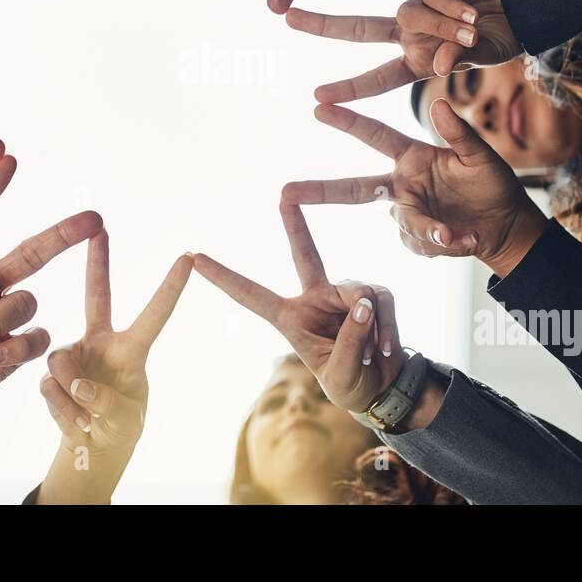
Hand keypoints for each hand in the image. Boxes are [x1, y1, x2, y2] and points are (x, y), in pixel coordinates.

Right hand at [41, 235, 191, 454]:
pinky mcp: (50, 372)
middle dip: (98, 262)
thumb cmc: (120, 427)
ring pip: (62, 362)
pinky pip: (49, 386)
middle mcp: (101, 341)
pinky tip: (73, 419)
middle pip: (97, 295)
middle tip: (100, 228)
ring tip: (87, 418)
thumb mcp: (125, 419)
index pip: (155, 313)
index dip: (171, 286)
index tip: (188, 257)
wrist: (90, 447)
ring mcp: (73, 353)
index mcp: (132, 348)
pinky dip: (62, 410)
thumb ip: (104, 401)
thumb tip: (75, 382)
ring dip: (73, 396)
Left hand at [193, 202, 402, 413]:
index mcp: (289, 318)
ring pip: (361, 292)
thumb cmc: (350, 385)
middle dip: (295, 223)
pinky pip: (382, 300)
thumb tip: (365, 302)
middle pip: (304, 253)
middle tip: (284, 193)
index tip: (193, 257)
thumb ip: (351, 340)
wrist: (381, 388)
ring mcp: (343, 293)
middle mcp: (314, 298)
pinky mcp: (372, 294)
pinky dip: (388, 328)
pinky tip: (388, 350)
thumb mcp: (341, 374)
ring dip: (371, 327)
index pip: (251, 294)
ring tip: (374, 355)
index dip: (223, 276)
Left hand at [284, 0, 519, 102]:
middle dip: (323, 25)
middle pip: (359, 30)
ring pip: (410, 15)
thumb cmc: (500, 39)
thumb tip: (440, 65)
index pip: (376, 78)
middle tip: (287, 18)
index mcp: (416, 61)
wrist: (524, 6)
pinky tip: (474, 13)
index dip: (348, 89)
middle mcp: (410, 35)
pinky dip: (453, 7)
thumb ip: (461, 58)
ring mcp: (421, 8)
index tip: (316, 99)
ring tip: (473, 30)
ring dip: (440, 25)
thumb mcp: (482, 56)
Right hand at [286, 101, 545, 274]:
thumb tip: (437, 105)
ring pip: (402, 224)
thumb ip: (460, 134)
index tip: (317, 104)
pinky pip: (419, 244)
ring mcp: (408, 214)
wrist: (506, 226)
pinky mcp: (418, 239)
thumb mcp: (482, 157)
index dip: (347, 120)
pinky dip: (443, 244)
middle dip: (320, 190)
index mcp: (412, 156)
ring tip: (456, 235)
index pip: (374, 135)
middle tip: (285, 192)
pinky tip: (464, 240)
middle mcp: (402, 185)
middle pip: (355, 188)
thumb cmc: (494, 184)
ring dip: (428, 231)